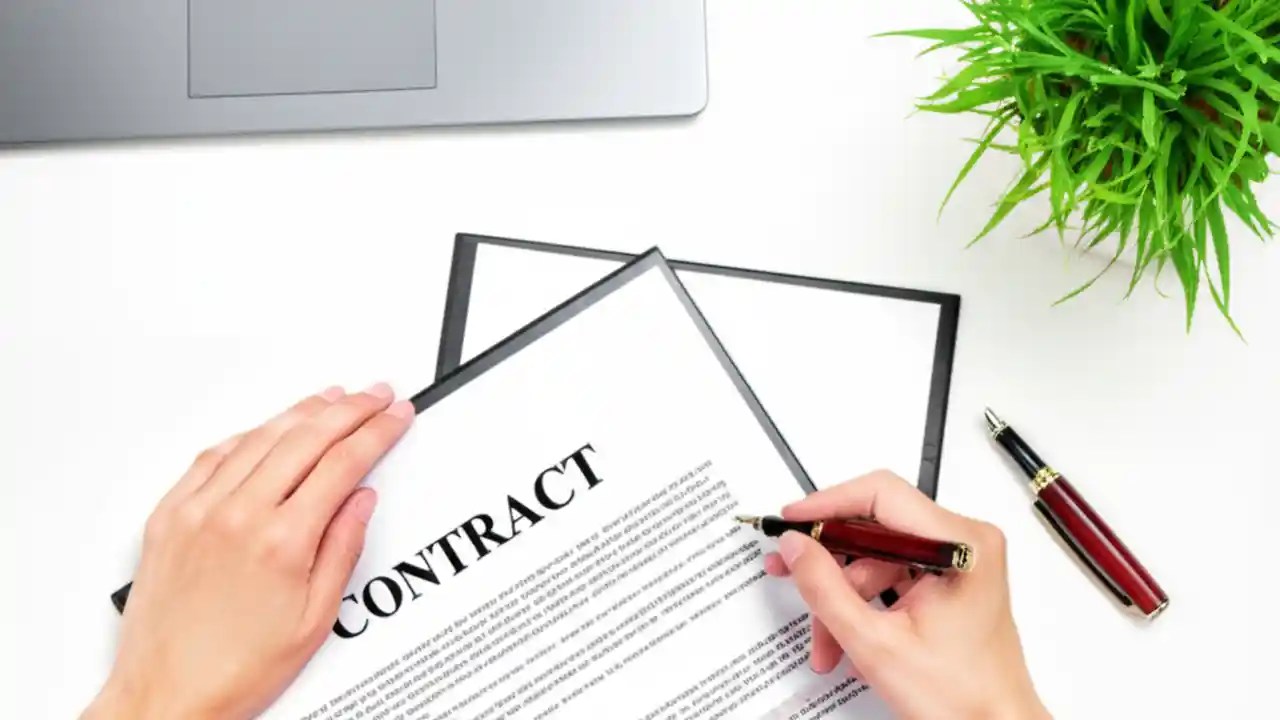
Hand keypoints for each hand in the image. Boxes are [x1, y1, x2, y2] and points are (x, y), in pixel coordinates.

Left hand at [83, 385, 414, 719]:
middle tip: (373, 396)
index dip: (376, 431)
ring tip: (330, 399)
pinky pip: (212, 456)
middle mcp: (237, 516)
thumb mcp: (315, 619)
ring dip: (301, 411)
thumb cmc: (234, 670)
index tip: (394, 416)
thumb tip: (360, 500)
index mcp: (281, 541)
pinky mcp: (169, 516)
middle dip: (348, 409)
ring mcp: (198, 511)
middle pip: (305, 437)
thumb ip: (343, 549)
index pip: (343, 463)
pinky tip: (266, 428)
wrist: (166, 696)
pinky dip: (248, 433)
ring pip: (259, 436)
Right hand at [763, 471, 1049, 719]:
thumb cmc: (964, 697)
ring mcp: (957, 561)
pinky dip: (865, 606)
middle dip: (830, 562)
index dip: (828, 503)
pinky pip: (892, 577)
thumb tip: (796, 547)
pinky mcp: (948, 580)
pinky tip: (851, 639)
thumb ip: (825, 588)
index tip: (794, 519)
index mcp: (961, 544)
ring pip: (876, 559)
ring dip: (844, 598)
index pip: (881, 495)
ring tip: (827, 640)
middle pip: (875, 529)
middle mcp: (964, 542)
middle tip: (791, 566)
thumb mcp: (876, 642)